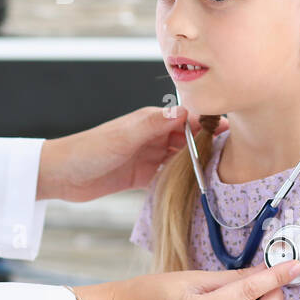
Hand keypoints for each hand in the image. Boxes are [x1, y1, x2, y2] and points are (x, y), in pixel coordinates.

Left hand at [37, 104, 228, 202]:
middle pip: (189, 138)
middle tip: (238, 156)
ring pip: (182, 158)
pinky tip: (199, 188)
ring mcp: (148, 156)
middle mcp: (152, 136)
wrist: (61, 175)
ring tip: (225, 172)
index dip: (211, 123)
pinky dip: (183, 180)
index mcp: (150, 121)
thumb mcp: (124, 136)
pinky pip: (169, 176)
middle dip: (211, 144)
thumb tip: (187, 110)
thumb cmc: (88, 150)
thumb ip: (154, 124)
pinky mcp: (142, 176)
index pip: (189, 118)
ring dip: (199, 163)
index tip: (236, 131)